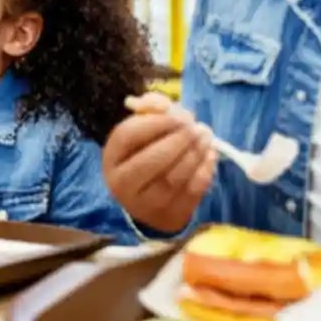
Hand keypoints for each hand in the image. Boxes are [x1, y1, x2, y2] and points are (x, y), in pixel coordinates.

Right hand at [102, 97, 216, 234]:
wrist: (147, 200)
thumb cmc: (143, 156)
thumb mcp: (140, 132)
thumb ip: (151, 110)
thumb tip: (165, 104)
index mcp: (111, 160)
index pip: (128, 136)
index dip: (155, 122)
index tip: (178, 115)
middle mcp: (123, 185)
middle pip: (153, 159)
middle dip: (179, 139)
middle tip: (195, 127)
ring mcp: (147, 205)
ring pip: (175, 176)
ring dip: (195, 152)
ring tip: (205, 136)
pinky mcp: (170, 215)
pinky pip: (192, 191)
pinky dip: (205, 169)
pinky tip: (209, 154)